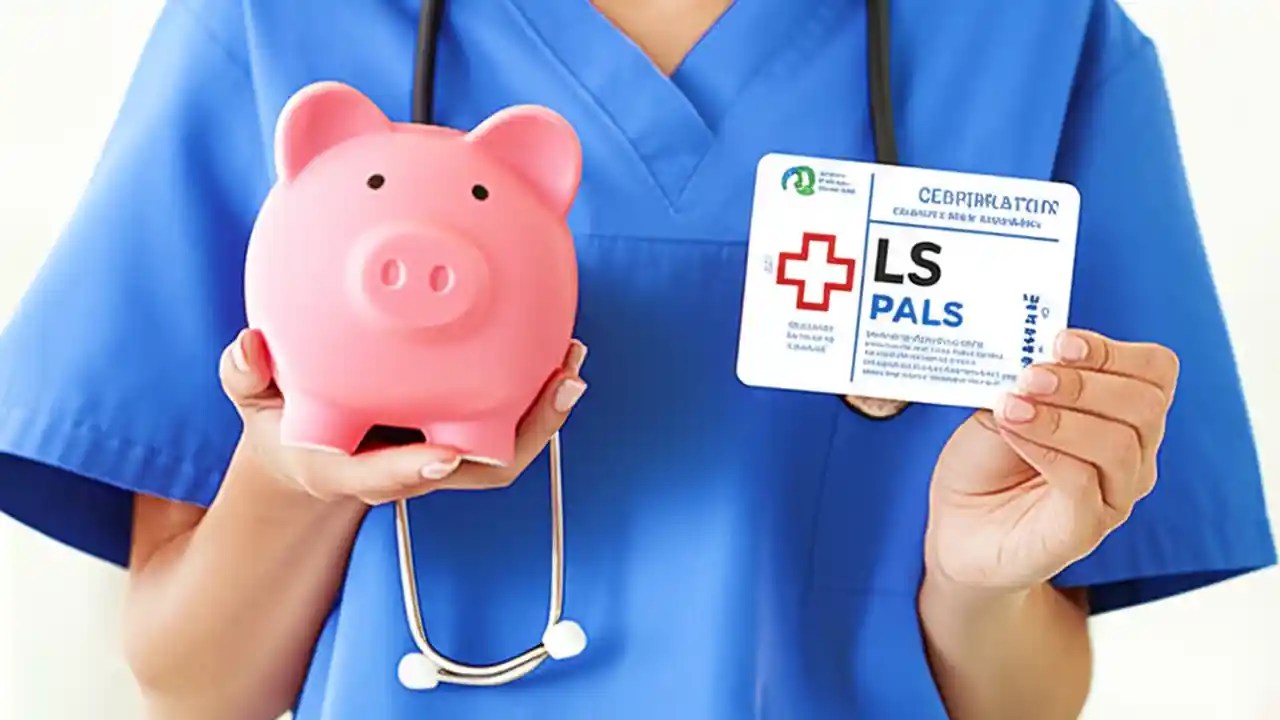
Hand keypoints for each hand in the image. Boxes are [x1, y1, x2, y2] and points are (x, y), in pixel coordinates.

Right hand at [219, 329, 587, 504]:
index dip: (413, 469)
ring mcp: (444, 452)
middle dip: (527, 435)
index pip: (385, 478)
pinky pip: (508, 419)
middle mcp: (412, 467)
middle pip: (481, 470)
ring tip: (572, 362)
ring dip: (546, 412)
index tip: (444, 455)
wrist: (313, 453)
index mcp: (355, 469)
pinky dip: (535, 389)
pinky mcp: (462, 430)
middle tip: (563, 384)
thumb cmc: (287, 426)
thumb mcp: (256, 405)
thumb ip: (246, 377)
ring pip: (506, 448)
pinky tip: (556, 346)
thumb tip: (248, 345)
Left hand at [925, 329, 1178, 591]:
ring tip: (1011, 407)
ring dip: (1060, 417)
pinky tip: (1013, 432)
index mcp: (1120, 415)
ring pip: (1118, 445)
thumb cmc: (985, 464)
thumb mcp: (1002, 403)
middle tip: (1029, 376)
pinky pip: (1083, 484)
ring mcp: (1112, 496)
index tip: (1061, 342)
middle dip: (1083, 382)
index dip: (1114, 352)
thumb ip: (1027, 379)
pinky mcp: (1084, 529)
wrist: (958, 527)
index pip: (1154, 373)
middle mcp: (1131, 456)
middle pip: (1144, 405)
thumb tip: (1035, 351)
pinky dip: (1046, 450)